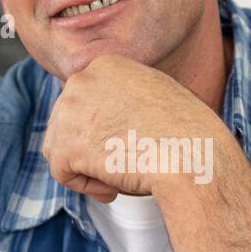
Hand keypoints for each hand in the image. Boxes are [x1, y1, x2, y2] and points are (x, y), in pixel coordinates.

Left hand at [42, 54, 222, 200]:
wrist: (191, 156)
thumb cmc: (188, 134)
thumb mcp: (157, 97)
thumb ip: (127, 98)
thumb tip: (107, 119)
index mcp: (106, 64)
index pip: (85, 101)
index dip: (103, 130)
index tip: (130, 144)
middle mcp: (82, 80)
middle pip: (66, 123)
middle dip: (90, 149)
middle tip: (123, 166)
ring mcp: (69, 110)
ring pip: (59, 147)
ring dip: (85, 167)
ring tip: (118, 177)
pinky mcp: (65, 144)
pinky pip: (62, 173)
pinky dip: (86, 187)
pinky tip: (113, 187)